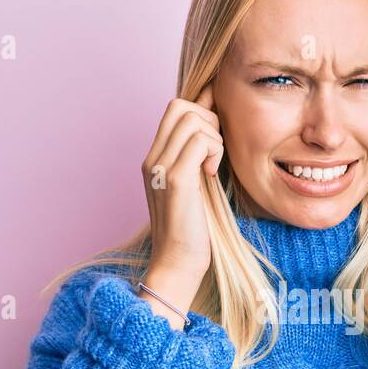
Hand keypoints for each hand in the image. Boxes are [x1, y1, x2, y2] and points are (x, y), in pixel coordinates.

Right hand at [138, 84, 223, 327]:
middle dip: (209, 121)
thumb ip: (198, 154)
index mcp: (154, 158)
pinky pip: (200, 141)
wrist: (178, 263)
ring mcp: (160, 167)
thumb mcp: (194, 184)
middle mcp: (152, 158)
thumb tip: (216, 123)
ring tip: (213, 168)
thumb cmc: (192, 228)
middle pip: (180, 106)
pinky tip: (213, 176)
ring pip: (192, 120)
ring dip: (214, 139)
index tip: (216, 141)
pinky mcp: (175, 180)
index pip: (175, 107)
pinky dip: (214, 152)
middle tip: (215, 153)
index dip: (202, 112)